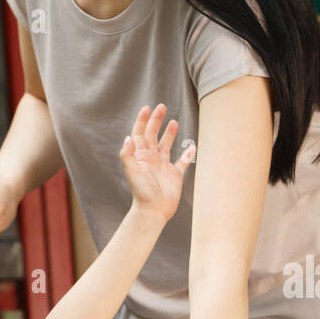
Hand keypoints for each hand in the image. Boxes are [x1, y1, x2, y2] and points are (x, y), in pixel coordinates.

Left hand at [120, 104, 195, 223]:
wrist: (153, 211)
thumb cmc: (142, 193)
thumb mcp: (132, 172)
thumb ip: (127, 155)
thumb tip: (128, 137)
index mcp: (141, 156)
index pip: (140, 134)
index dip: (143, 121)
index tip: (147, 108)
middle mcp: (151, 159)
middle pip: (152, 135)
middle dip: (156, 121)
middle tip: (161, 106)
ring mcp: (163, 167)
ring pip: (166, 146)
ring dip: (169, 134)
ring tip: (173, 121)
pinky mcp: (174, 175)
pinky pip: (182, 162)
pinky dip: (187, 154)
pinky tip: (192, 147)